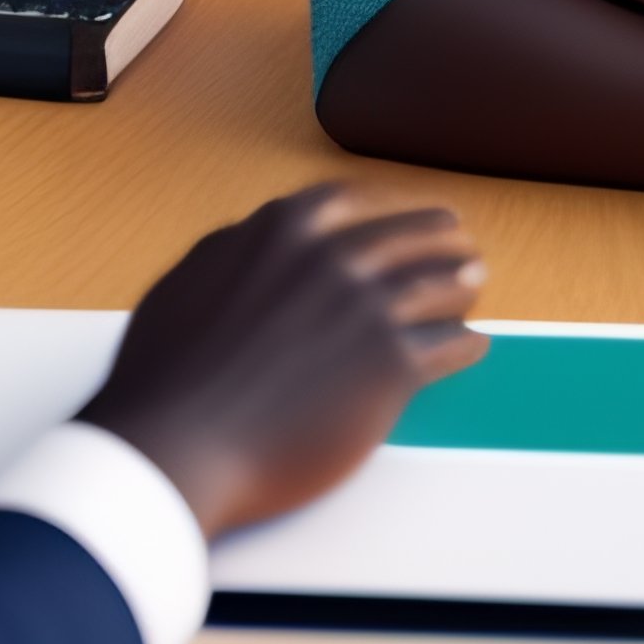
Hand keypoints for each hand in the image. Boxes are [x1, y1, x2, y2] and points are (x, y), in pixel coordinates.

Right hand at [80, 182, 486, 539]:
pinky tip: (472, 344)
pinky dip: (464, 343)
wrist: (179, 442)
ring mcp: (367, 308)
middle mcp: (333, 257)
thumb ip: (235, 251)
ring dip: (459, 281)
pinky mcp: (390, 365)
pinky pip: (445, 346)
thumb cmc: (168, 372)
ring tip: (474, 281)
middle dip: (435, 234)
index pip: (348, 202)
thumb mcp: (191, 279)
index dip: (379, 207)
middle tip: (458, 238)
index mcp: (283, 229)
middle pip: (404, 236)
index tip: (396, 211)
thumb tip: (252, 240)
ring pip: (434, 284)